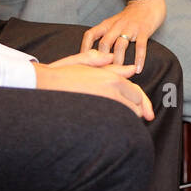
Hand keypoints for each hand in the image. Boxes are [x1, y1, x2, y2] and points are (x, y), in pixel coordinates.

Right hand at [34, 50, 153, 119]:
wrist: (43, 85)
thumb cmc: (61, 74)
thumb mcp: (85, 63)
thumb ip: (109, 65)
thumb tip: (128, 67)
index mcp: (112, 78)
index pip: (136, 92)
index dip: (144, 103)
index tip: (147, 113)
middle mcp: (112, 91)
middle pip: (136, 106)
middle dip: (137, 112)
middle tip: (136, 118)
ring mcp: (104, 105)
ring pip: (126, 116)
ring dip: (126, 119)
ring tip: (119, 121)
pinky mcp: (96, 117)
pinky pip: (114, 124)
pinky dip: (116, 125)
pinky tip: (110, 127)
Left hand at [81, 0, 166, 71]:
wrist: (148, 1)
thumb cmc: (131, 16)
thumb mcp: (114, 22)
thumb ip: (106, 34)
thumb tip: (97, 54)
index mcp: (107, 24)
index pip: (90, 34)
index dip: (84, 48)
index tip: (84, 62)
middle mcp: (116, 26)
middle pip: (104, 43)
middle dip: (102, 59)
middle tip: (102, 73)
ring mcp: (130, 28)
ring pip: (120, 46)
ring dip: (118, 61)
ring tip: (119, 74)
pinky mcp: (143, 30)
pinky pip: (140, 46)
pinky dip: (139, 58)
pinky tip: (138, 69)